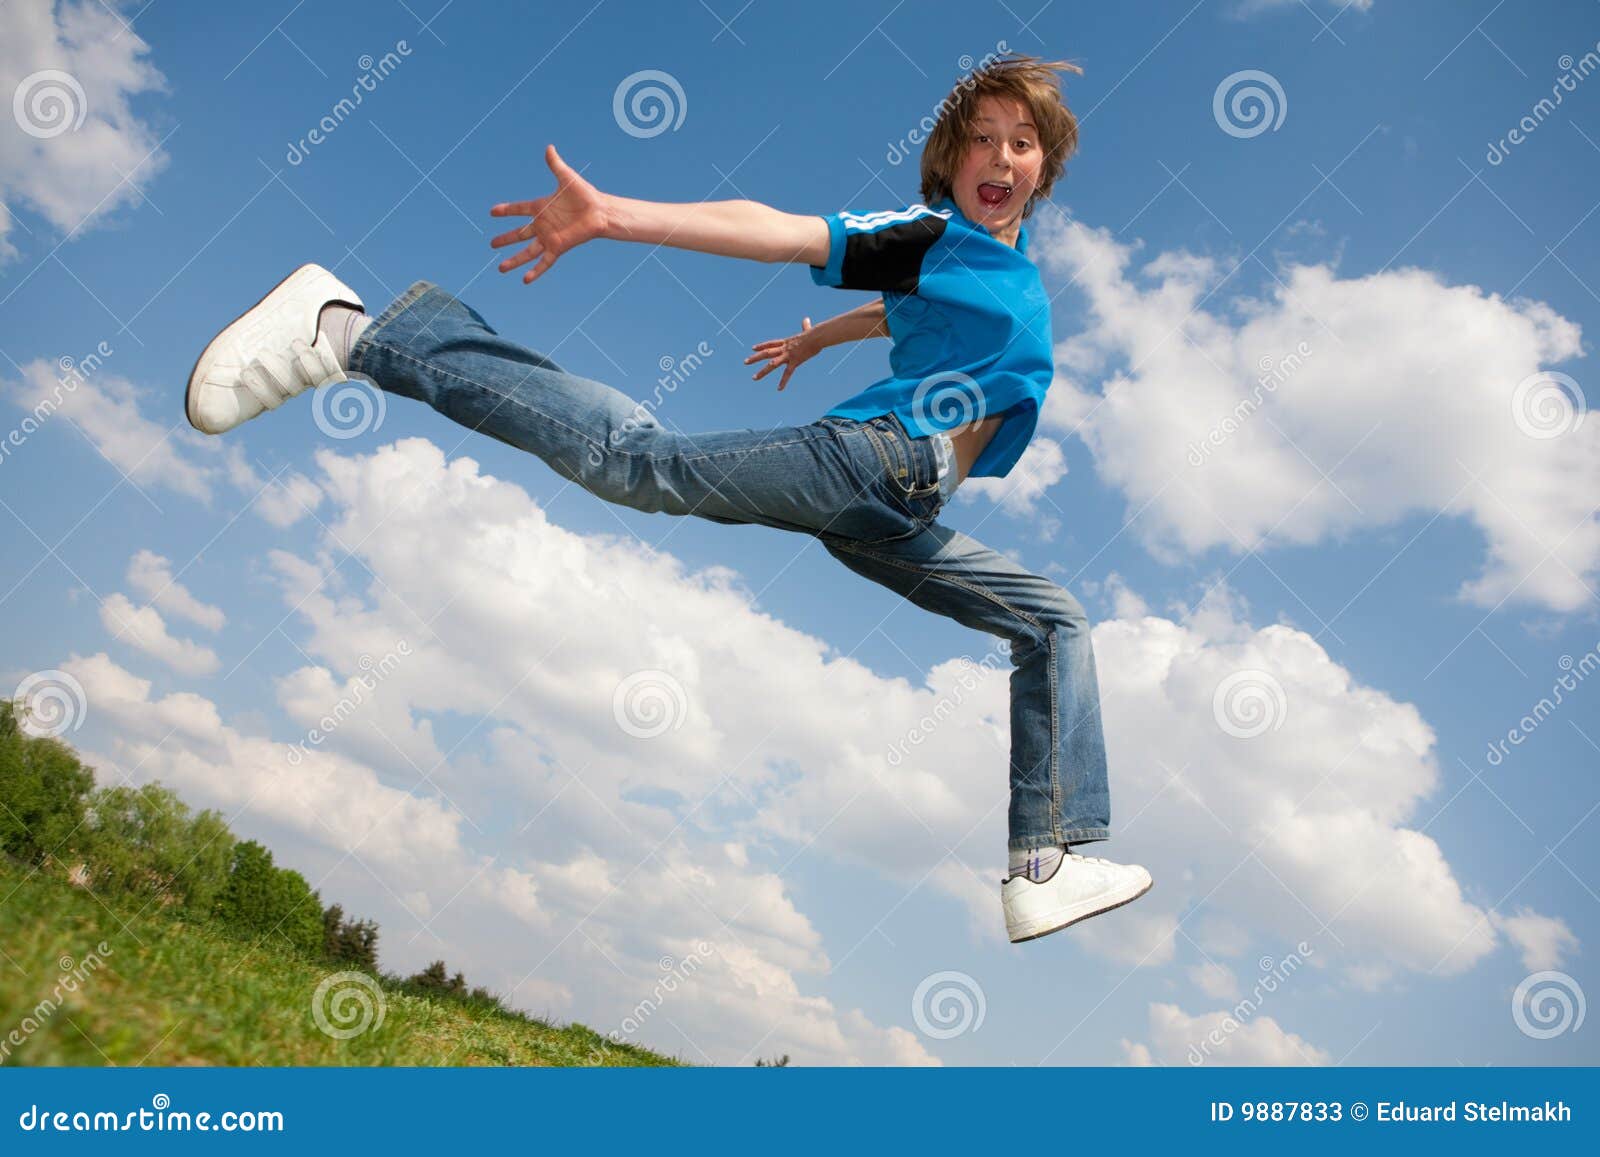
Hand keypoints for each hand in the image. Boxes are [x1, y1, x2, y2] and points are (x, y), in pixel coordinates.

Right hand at [490, 144, 609, 283]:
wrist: (600, 211)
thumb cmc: (584, 194)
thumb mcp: (566, 177)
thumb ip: (555, 164)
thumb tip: (549, 147)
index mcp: (541, 207)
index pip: (518, 209)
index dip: (506, 210)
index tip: (492, 212)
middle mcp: (543, 224)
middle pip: (519, 234)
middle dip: (505, 239)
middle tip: (491, 244)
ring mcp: (549, 237)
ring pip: (527, 252)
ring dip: (514, 260)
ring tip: (500, 268)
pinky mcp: (558, 247)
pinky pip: (544, 262)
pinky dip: (535, 271)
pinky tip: (524, 280)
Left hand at [744, 318, 816, 390]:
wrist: (817, 336)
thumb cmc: (814, 334)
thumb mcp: (807, 330)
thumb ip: (805, 326)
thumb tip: (806, 319)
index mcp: (787, 342)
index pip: (771, 344)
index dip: (762, 346)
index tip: (753, 348)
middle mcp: (784, 348)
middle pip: (766, 353)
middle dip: (755, 358)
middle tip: (745, 362)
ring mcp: (788, 355)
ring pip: (772, 364)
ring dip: (762, 371)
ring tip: (754, 378)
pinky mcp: (795, 361)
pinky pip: (787, 373)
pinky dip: (783, 381)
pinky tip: (779, 389)